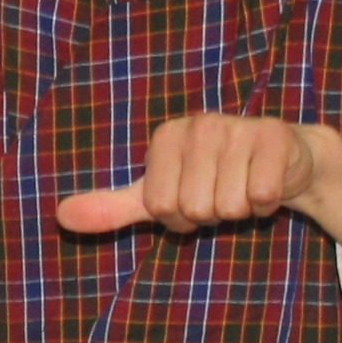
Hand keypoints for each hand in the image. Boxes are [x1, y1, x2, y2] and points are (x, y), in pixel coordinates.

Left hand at [56, 112, 337, 236]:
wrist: (280, 162)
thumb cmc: (211, 179)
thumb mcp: (156, 195)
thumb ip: (110, 207)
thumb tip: (61, 216)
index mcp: (164, 138)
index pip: (161, 207)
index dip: (179, 217)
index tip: (191, 197)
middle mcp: (199, 125)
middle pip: (196, 208)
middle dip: (212, 215)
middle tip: (222, 193)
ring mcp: (238, 128)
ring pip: (230, 205)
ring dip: (240, 210)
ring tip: (243, 186)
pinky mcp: (274, 137)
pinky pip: (262, 197)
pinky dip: (267, 205)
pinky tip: (267, 184)